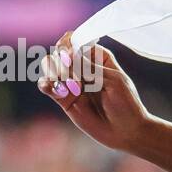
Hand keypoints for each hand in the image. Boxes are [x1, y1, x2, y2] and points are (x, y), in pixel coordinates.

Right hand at [37, 32, 153, 151]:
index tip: (71, 55)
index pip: (74, 40)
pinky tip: (55, 89)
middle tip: (76, 80)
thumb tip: (67, 55)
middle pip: (59, 51)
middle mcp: (81, 66)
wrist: (125, 131)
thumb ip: (89, 68)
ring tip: (72, 88)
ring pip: (49, 65)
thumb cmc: (126, 104)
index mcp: (97, 57)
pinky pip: (45, 85)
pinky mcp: (63, 97)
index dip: (68, 44)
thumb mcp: (113, 81)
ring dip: (55, 73)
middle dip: (62, 62)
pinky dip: (45, 84)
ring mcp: (71, 81)